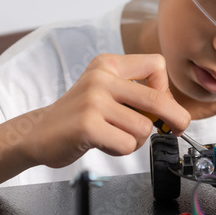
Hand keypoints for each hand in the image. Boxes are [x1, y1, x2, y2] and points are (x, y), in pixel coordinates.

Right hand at [19, 53, 190, 168]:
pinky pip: (127, 144)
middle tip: (178, 128)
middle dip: (176, 118)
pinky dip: (121, 150)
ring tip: (115, 136)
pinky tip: (105, 144)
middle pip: (158, 99)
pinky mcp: (88, 126)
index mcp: (107, 64)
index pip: (156, 65)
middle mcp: (101, 78)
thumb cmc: (77, 114)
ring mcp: (93, 101)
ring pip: (143, 128)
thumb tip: (172, 110)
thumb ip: (134, 93)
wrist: (38, 132)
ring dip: (136, 140)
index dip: (166, 89)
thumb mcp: (104, 90)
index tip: (161, 106)